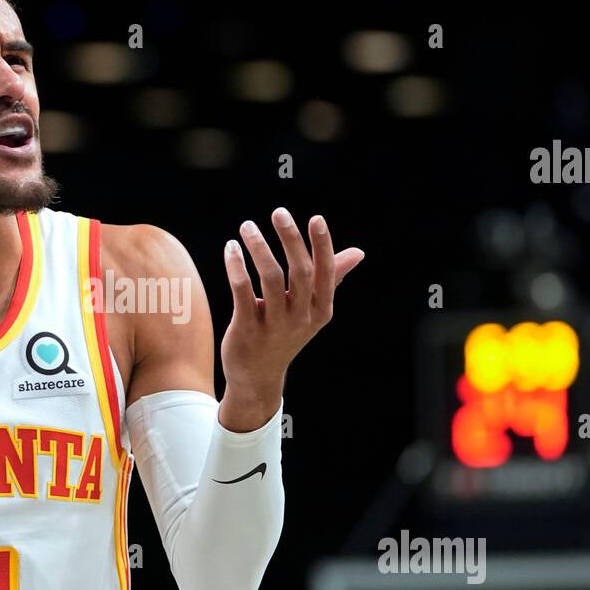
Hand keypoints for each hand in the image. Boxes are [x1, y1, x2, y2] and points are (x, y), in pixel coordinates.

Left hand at [220, 208, 363, 421]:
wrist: (257, 377)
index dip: (322, 245)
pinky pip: (242, 291)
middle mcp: (301, 318)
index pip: (325, 272)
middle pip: (299, 272)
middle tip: (279, 212)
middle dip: (290, 239)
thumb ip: (331, 279)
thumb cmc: (285, 335)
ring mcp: (274, 325)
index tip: (315, 219)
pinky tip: (231, 249)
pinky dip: (236, 266)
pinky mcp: (247, 330)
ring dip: (259, 247)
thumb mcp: (311, 310)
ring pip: (270, 278)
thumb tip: (358, 253)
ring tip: (247, 226)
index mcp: (320, 310)